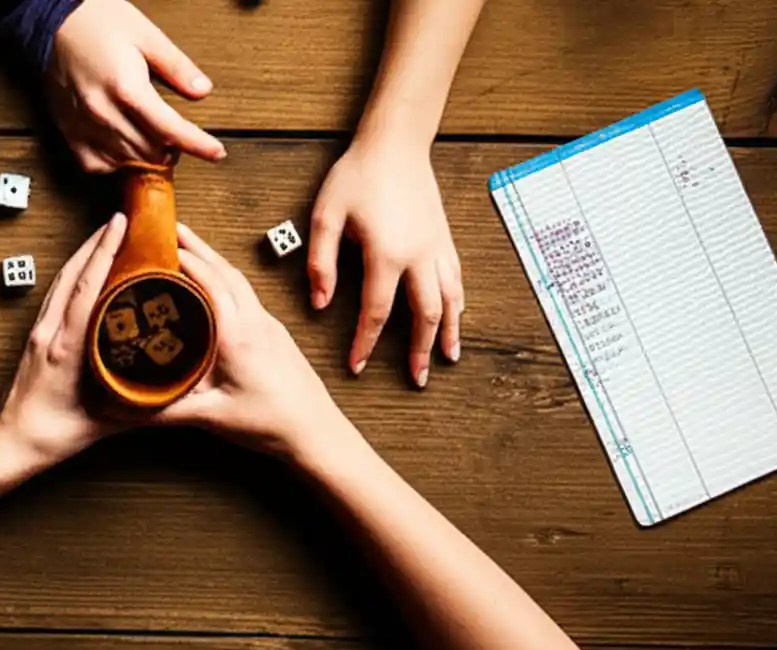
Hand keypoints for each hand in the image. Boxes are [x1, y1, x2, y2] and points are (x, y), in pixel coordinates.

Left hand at [0, 214, 127, 465]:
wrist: (13, 444)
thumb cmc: (55, 435)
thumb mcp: (105, 421)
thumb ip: (138, 402)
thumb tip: (174, 388)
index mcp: (66, 346)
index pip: (87, 286)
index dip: (104, 251)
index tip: (119, 223)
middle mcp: (49, 332)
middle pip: (71, 273)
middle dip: (95, 243)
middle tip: (120, 221)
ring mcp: (39, 333)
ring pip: (61, 282)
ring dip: (83, 256)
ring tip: (107, 239)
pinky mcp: (36, 339)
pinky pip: (56, 297)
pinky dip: (73, 277)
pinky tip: (87, 275)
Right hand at [46, 0, 224, 172]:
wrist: (51, 21)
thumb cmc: (97, 22)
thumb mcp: (147, 35)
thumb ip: (176, 67)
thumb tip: (201, 91)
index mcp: (127, 88)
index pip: (171, 130)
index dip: (199, 145)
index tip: (216, 153)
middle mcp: (104, 113)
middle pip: (151, 152)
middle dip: (171, 148)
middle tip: (175, 134)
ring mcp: (84, 126)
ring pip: (127, 161)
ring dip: (146, 155)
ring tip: (151, 136)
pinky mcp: (68, 132)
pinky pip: (97, 165)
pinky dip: (115, 162)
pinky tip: (122, 146)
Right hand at [159, 225, 344, 456]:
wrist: (316, 432)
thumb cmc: (270, 424)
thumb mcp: (211, 417)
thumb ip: (165, 409)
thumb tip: (122, 405)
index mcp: (237, 334)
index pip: (208, 280)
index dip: (182, 258)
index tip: (156, 242)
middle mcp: (255, 320)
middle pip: (222, 269)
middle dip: (194, 245)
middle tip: (165, 228)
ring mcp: (268, 323)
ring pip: (237, 278)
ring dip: (211, 257)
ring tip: (186, 244)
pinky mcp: (275, 332)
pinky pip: (246, 292)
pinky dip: (225, 276)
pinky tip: (214, 282)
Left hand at [309, 136, 463, 386]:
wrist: (395, 143)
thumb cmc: (357, 176)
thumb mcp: (326, 216)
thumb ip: (320, 263)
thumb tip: (320, 303)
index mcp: (387, 254)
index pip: (377, 312)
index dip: (366, 343)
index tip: (357, 366)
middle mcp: (419, 256)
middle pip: (425, 316)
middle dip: (421, 351)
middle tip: (418, 379)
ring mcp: (437, 248)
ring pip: (450, 300)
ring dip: (448, 332)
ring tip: (447, 358)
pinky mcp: (444, 238)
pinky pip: (456, 280)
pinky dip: (457, 305)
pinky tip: (455, 317)